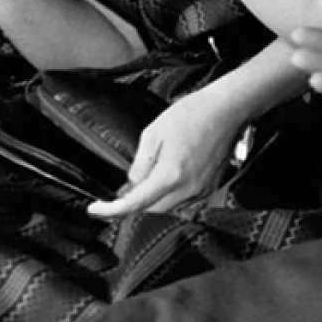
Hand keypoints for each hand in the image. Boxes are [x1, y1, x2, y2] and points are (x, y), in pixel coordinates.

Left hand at [87, 88, 243, 216]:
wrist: (226, 110)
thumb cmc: (192, 114)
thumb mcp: (154, 133)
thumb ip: (140, 163)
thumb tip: (131, 184)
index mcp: (171, 175)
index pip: (135, 203)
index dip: (111, 210)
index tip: (95, 209)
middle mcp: (188, 189)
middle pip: (151, 211)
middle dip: (133, 205)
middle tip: (120, 191)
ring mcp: (201, 191)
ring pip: (168, 208)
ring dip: (152, 200)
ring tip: (145, 179)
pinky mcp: (210, 188)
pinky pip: (183, 201)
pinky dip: (169, 195)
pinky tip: (165, 177)